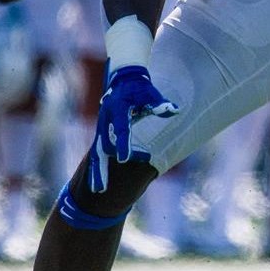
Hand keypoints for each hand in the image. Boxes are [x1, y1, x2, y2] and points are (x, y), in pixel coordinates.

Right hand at [88, 64, 177, 192]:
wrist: (123, 80)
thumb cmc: (139, 88)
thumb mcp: (150, 92)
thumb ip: (159, 103)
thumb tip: (173, 110)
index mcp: (118, 109)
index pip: (121, 130)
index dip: (122, 145)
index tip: (124, 159)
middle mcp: (107, 120)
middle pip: (102, 147)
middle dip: (102, 168)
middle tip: (101, 188)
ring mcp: (102, 128)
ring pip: (96, 153)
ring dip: (97, 171)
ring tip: (97, 190)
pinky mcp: (102, 133)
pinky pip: (98, 152)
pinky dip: (97, 166)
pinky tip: (98, 181)